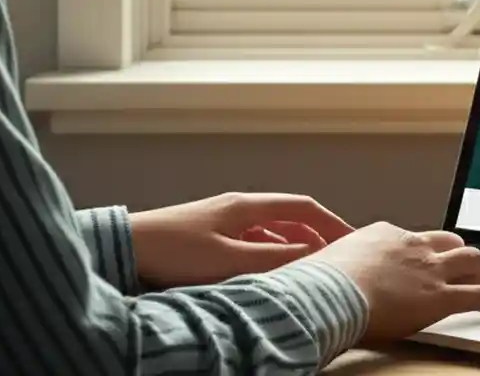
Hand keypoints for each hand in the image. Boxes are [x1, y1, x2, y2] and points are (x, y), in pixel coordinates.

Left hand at [129, 193, 353, 289]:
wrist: (127, 247)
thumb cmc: (175, 251)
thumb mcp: (230, 259)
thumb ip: (274, 257)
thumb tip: (312, 254)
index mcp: (247, 206)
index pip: (303, 207)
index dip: (331, 223)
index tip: (352, 240)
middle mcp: (238, 208)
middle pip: (289, 218)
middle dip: (316, 237)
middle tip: (335, 259)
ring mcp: (223, 221)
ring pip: (271, 232)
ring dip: (292, 248)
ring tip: (308, 269)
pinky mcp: (210, 236)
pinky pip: (252, 242)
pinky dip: (270, 255)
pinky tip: (271, 273)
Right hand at [305, 222, 479, 343]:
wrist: (329, 294)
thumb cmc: (318, 283)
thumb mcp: (326, 263)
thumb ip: (334, 266)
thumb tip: (317, 275)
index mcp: (384, 235)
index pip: (412, 239)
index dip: (419, 253)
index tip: (418, 265)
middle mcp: (412, 245)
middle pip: (448, 242)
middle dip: (458, 255)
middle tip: (462, 270)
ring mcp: (429, 269)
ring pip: (472, 260)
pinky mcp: (441, 297)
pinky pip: (478, 296)